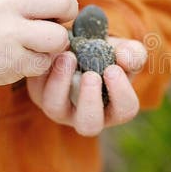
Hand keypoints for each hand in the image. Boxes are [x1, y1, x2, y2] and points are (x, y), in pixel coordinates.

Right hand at [0, 0, 77, 85]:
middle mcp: (7, 0)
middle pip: (64, 2)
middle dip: (68, 14)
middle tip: (56, 21)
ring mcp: (8, 31)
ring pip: (59, 36)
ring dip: (57, 42)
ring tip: (42, 41)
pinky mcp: (10, 59)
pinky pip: (45, 61)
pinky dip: (41, 62)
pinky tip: (26, 56)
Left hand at [26, 37, 146, 135]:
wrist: (79, 46)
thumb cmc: (108, 55)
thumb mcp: (124, 51)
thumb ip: (133, 54)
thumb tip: (124, 58)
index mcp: (113, 108)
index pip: (124, 110)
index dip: (120, 93)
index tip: (113, 69)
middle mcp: (85, 116)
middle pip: (88, 125)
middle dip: (89, 101)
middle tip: (91, 75)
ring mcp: (60, 108)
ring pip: (56, 108)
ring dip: (61, 83)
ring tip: (68, 57)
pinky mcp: (39, 94)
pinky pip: (37, 89)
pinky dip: (44, 70)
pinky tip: (53, 52)